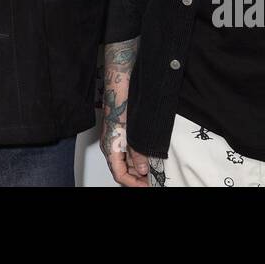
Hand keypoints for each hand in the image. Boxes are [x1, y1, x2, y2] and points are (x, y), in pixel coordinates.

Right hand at [101, 39, 148, 186]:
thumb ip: (137, 151)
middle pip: (122, 170)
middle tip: (153, 181)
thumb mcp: (133, 130)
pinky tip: (150, 156)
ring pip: (126, 161)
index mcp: (110, 145)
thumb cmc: (122, 99)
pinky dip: (139, 156)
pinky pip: (128, 150)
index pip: (119, 174)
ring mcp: (116, 137)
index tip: (148, 186)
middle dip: (137, 178)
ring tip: (154, 171)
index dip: (134, 184)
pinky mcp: (122, 130)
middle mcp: (111, 143)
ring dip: (139, 168)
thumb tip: (142, 169)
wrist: (121, 78)